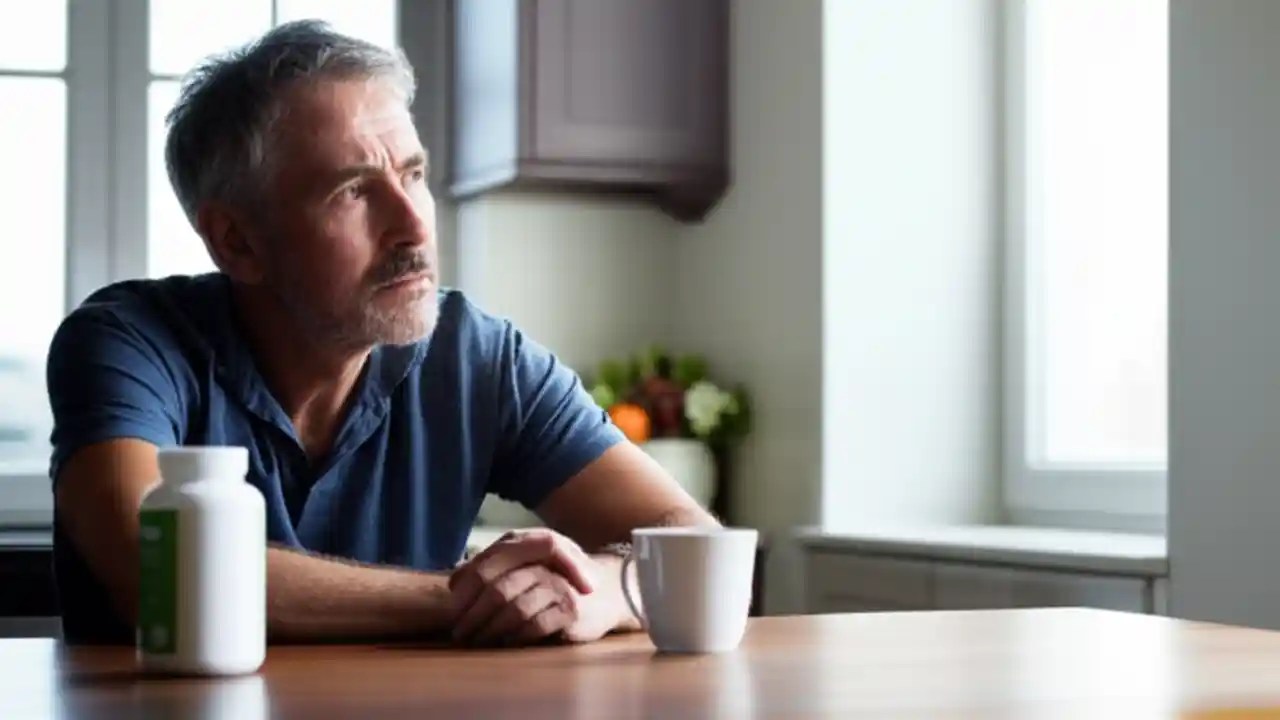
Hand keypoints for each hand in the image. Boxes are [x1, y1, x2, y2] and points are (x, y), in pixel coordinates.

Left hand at [448, 528, 629, 645]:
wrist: (605, 591)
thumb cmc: (554, 579)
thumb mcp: (523, 564)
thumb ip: (490, 568)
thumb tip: (452, 584)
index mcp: (526, 542)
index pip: (485, 567)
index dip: (465, 591)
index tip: (453, 612)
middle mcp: (543, 558)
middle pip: (497, 590)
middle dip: (474, 616)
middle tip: (460, 634)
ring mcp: (560, 582)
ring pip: (515, 608)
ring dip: (492, 629)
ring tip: (480, 640)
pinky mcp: (573, 608)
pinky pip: (536, 625)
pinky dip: (517, 636)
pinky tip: (509, 641)